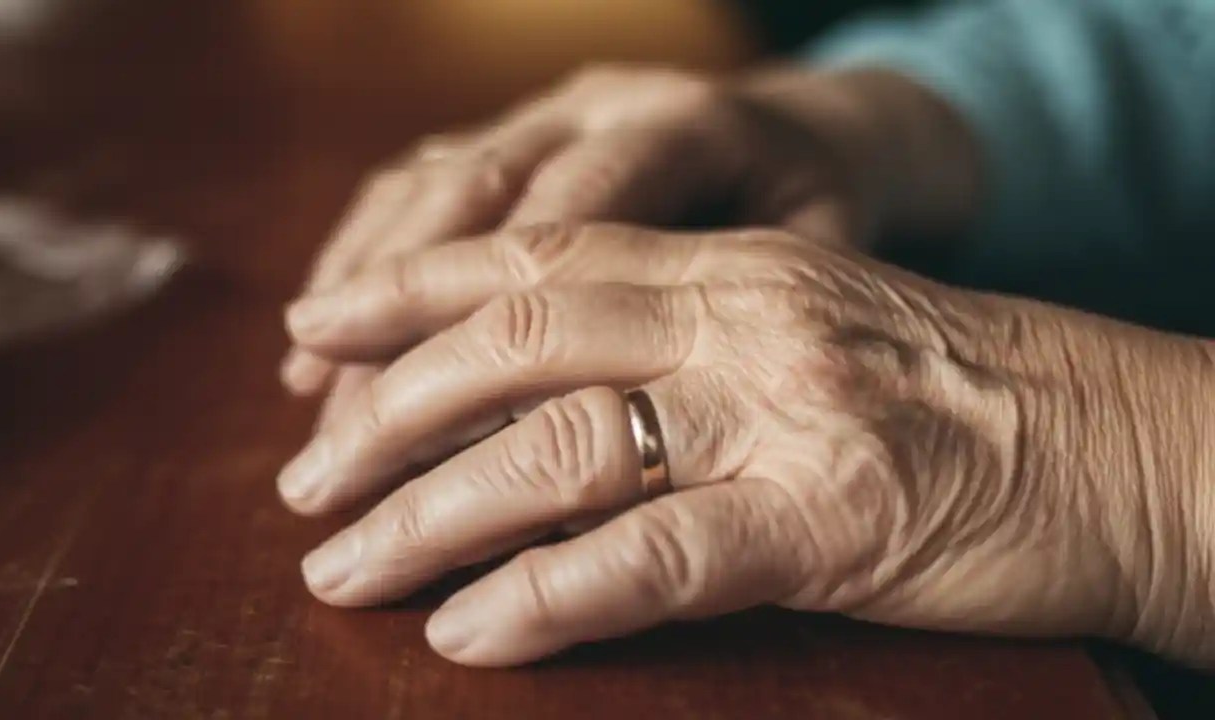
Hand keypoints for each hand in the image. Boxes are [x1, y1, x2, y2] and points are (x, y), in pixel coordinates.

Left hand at [277, 223, 1214, 666]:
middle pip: (518, 343)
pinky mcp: (831, 522)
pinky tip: (470, 632)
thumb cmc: (975, 395)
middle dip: (387, 411)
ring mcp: (787, 416)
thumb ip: (693, 334)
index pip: (539, 256)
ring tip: (344, 567)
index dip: (411, 286)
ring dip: (429, 512)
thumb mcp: (821, 328)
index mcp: (739, 266)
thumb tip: (550, 385)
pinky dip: (545, 596)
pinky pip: (653, 557)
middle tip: (305, 476)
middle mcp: (747, 321)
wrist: (1136, 444)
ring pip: (559, 448)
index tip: (315, 326)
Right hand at [282, 66, 877, 394]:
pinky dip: (369, 254)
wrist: (815, 128)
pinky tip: (324, 330)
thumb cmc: (822, 214)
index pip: (570, 218)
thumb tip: (620, 442)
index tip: (413, 408)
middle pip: (476, 196)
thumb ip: (734, 327)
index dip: (487, 310)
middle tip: (338, 423)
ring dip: (365, 286)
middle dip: (396, 313)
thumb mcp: (822, 260)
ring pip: (433, 182)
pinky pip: (424, 175)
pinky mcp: (522, 125)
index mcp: (687, 127)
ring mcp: (554, 108)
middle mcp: (603, 102)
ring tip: (306, 387)